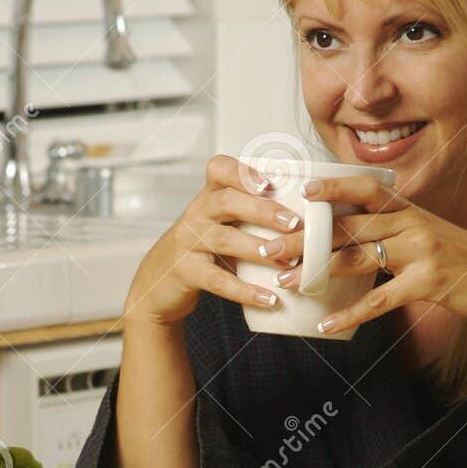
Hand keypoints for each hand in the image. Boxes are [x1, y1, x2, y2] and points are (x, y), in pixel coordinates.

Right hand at [123, 154, 305, 326]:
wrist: (157, 283)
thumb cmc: (202, 249)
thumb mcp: (218, 222)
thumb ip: (248, 212)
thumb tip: (309, 211)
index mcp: (207, 197)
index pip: (218, 169)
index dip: (243, 172)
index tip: (270, 184)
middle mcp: (195, 214)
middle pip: (227, 201)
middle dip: (263, 210)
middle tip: (294, 223)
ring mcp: (188, 243)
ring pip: (225, 240)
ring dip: (260, 249)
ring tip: (290, 263)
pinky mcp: (185, 272)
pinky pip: (218, 280)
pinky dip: (246, 290)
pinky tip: (269, 298)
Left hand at [263, 174, 466, 335]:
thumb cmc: (458, 259)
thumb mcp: (427, 233)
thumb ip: (393, 229)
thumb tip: (350, 232)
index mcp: (409, 210)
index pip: (366, 189)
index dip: (333, 186)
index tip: (300, 191)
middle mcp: (412, 225)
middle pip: (348, 226)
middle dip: (304, 237)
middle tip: (269, 246)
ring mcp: (420, 253)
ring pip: (356, 258)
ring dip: (315, 271)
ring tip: (285, 281)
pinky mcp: (426, 284)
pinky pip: (378, 301)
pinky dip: (348, 314)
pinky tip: (325, 324)